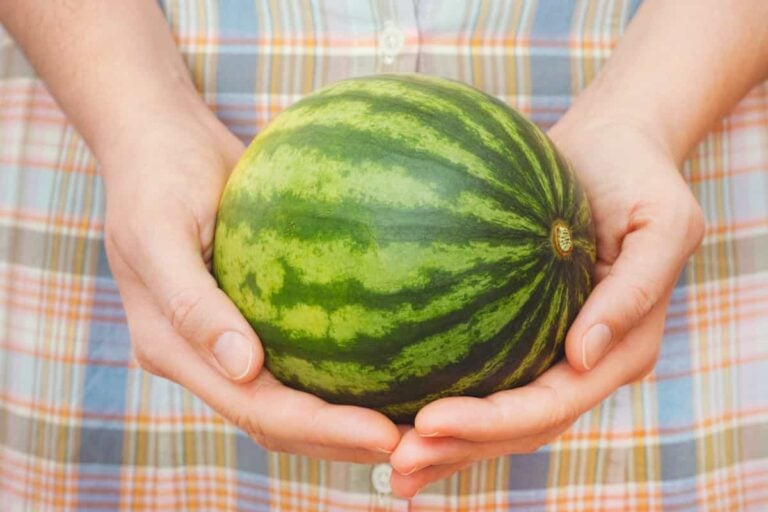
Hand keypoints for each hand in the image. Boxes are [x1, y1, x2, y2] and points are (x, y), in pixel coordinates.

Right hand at [103, 109, 399, 461]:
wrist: (157, 143)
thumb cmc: (154, 179)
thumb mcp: (158, 232)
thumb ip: (191, 303)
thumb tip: (243, 367)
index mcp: (174, 350)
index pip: (255, 408)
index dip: (318, 429)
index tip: (383, 434)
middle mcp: (204, 358)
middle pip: (279, 420)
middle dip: (342, 439)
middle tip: (413, 441)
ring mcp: (227, 341)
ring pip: (291, 398)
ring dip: (345, 418)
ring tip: (412, 420)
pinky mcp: (252, 316)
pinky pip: (300, 353)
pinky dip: (341, 370)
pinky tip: (393, 362)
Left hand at [387, 119, 704, 496]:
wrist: (613, 148)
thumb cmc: (640, 177)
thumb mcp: (662, 224)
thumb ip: (632, 292)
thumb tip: (580, 357)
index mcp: (621, 350)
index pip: (553, 403)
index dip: (494, 422)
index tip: (430, 423)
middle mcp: (584, 363)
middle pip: (520, 427)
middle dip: (461, 451)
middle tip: (398, 468)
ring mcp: (553, 351)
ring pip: (499, 413)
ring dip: (447, 442)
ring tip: (391, 460)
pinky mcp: (525, 330)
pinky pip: (483, 369)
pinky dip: (444, 392)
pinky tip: (397, 400)